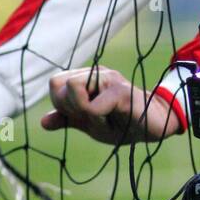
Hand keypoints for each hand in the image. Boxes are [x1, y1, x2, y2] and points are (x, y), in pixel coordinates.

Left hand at [43, 67, 182, 143]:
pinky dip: (95, 117)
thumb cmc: (124, 122)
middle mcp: (96, 74)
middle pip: (59, 83)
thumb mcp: (91, 125)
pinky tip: (112, 119)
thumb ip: (68, 120)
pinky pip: (92, 105)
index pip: (56, 83)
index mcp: (87, 80)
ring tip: (103, 118)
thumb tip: (43, 122)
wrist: (156, 125)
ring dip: (82, 111)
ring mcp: (109, 80)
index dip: (61, 104)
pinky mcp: (121, 92)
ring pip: (72, 87)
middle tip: (91, 116)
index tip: (81, 115)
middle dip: (68, 106)